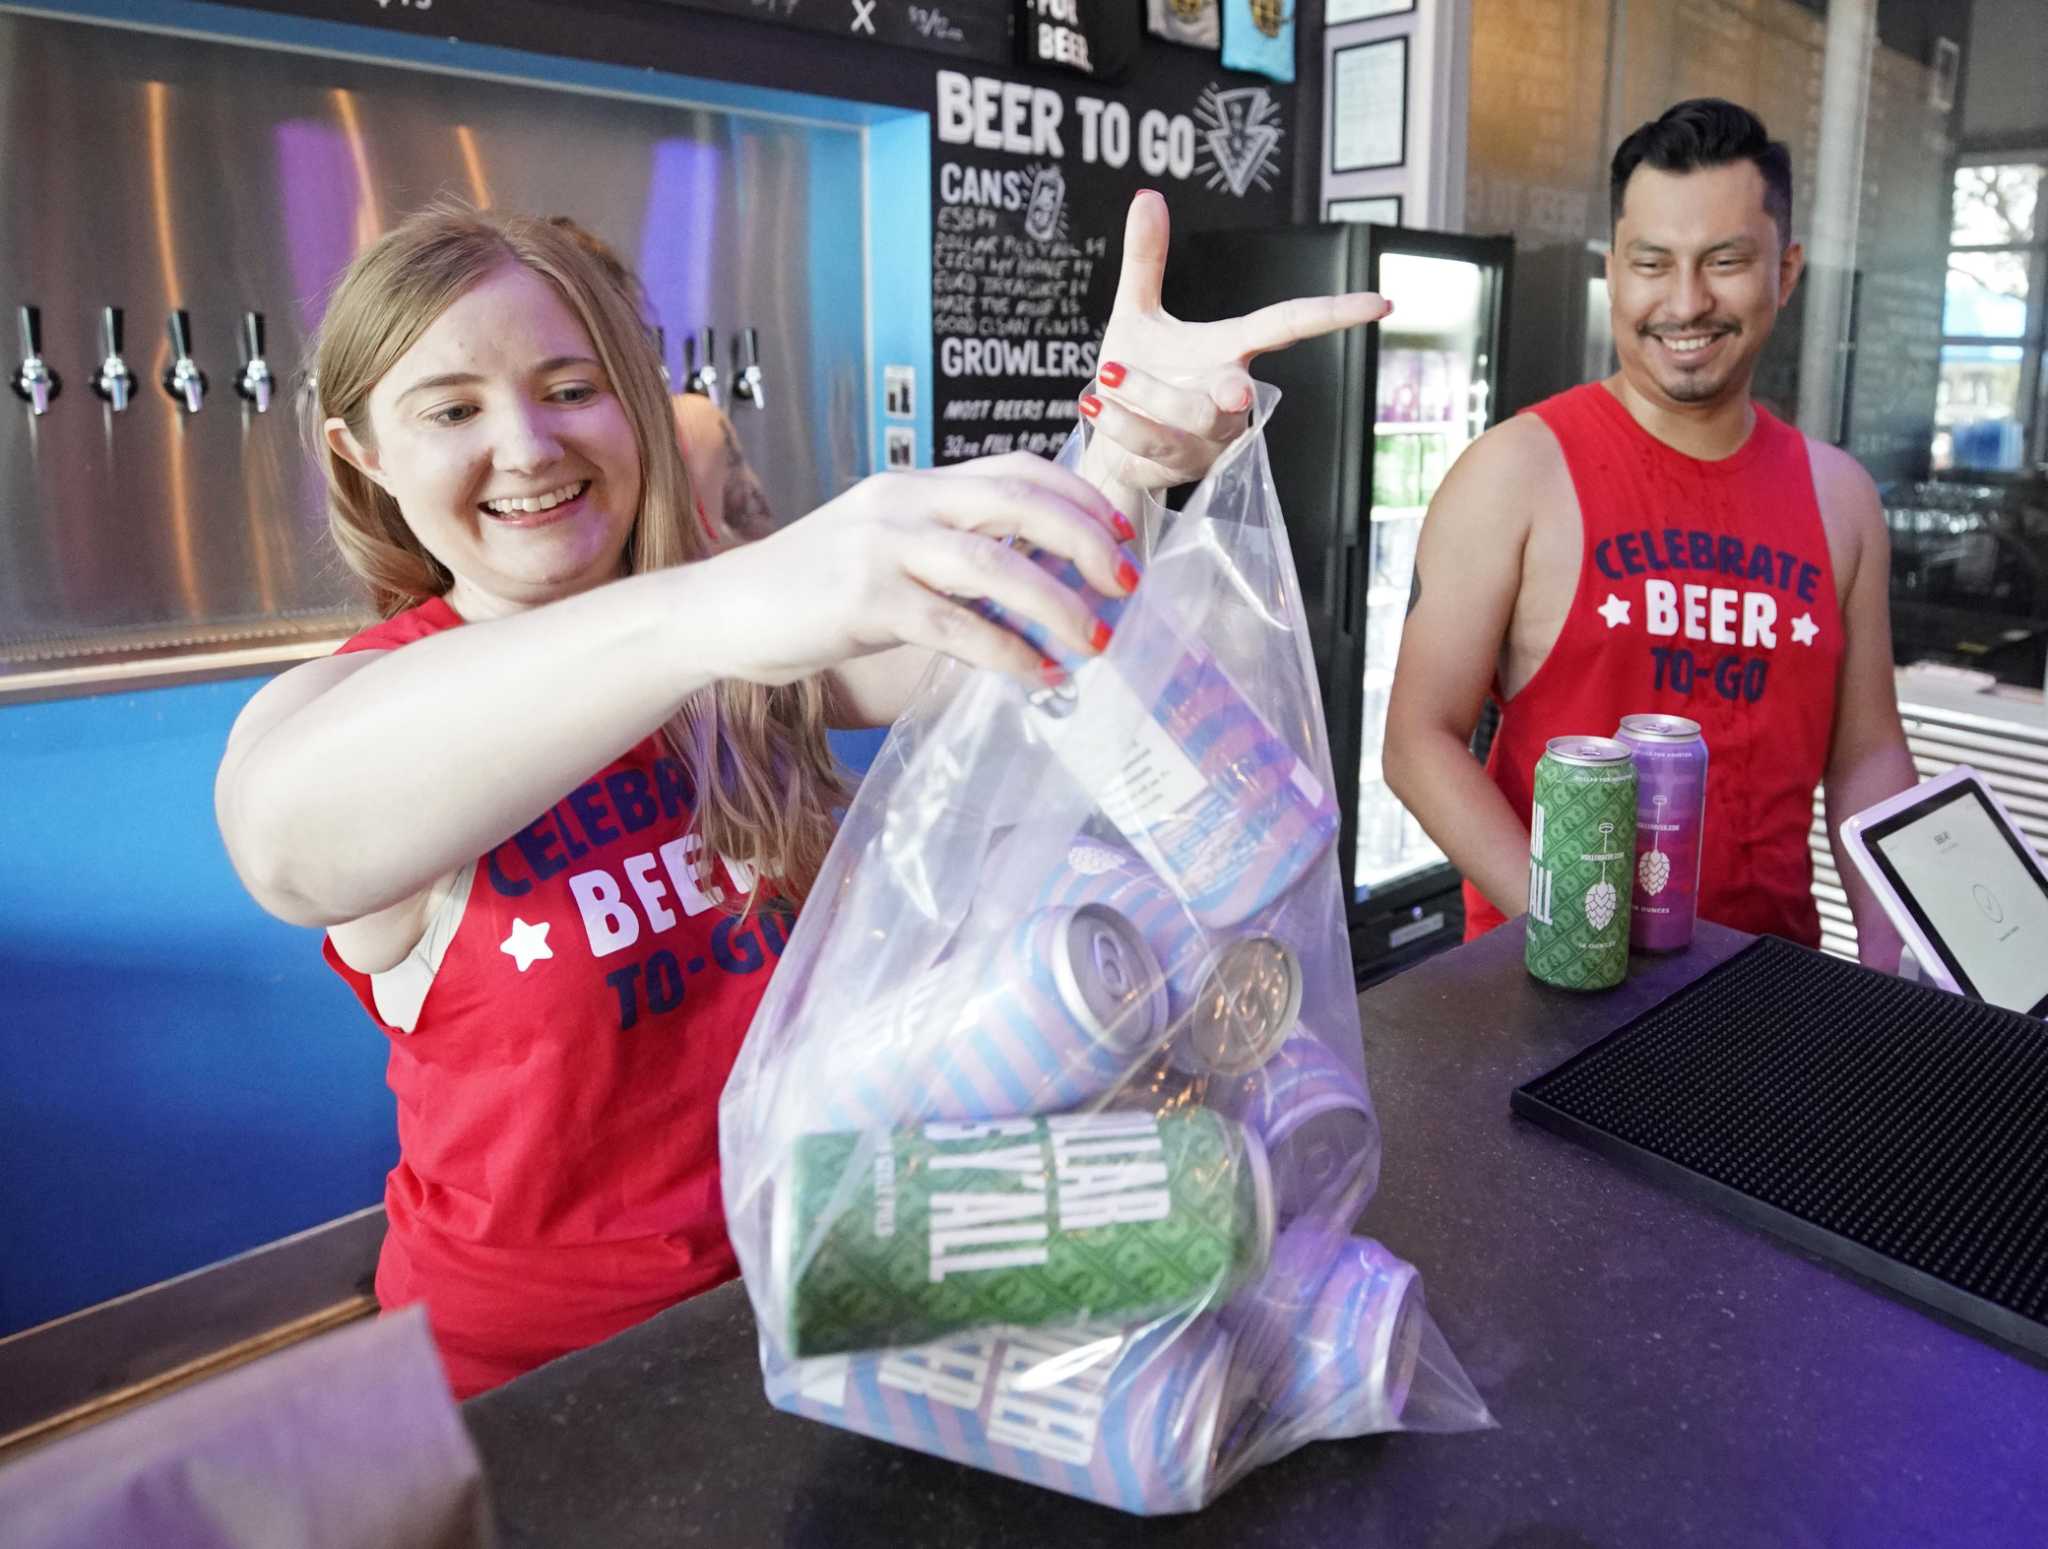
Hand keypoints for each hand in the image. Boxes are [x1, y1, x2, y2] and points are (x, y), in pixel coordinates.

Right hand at [708, 452, 1137, 687]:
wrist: (719, 613)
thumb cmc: (807, 593)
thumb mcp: (882, 551)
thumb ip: (945, 552)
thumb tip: (1027, 579)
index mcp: (913, 485)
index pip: (1015, 468)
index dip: (1077, 498)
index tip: (1121, 535)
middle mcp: (903, 502)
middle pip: (1018, 502)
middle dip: (1085, 541)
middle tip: (1125, 584)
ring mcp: (882, 548)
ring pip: (994, 565)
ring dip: (1056, 603)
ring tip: (1094, 639)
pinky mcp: (864, 600)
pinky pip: (955, 624)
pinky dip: (1007, 651)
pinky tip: (1038, 675)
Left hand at [1082, 190, 1392, 489]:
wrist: (1114, 444)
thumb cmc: (1138, 376)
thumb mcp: (1138, 314)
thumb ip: (1146, 261)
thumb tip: (1146, 196)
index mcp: (1229, 352)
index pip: (1289, 326)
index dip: (1335, 313)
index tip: (1381, 302)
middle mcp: (1226, 398)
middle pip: (1240, 394)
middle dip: (1234, 394)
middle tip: (1234, 392)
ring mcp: (1205, 439)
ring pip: (1189, 420)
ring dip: (1149, 396)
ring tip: (1107, 377)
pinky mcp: (1175, 467)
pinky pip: (1150, 445)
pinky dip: (1120, 423)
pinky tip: (1095, 401)